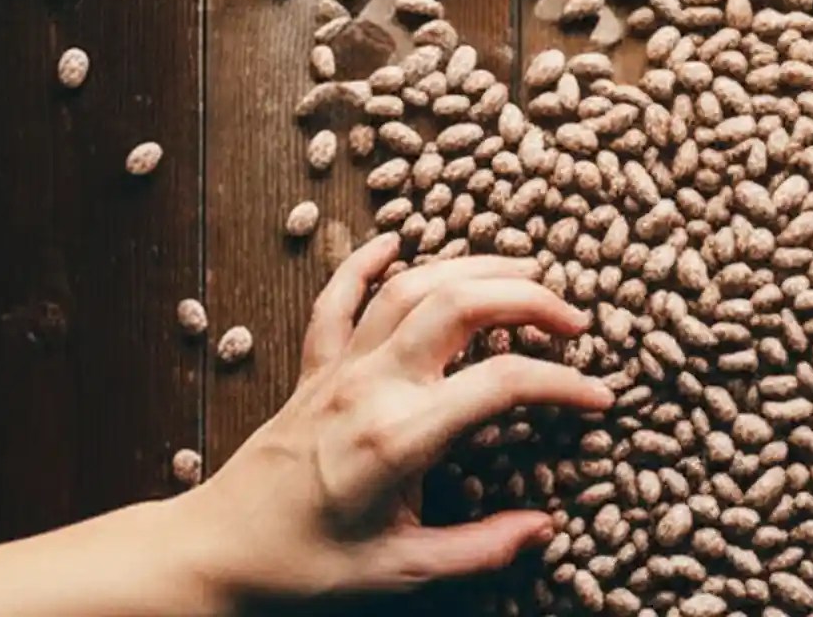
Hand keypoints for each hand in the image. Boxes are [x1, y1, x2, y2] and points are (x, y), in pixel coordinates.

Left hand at [180, 232, 613, 602]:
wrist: (214, 552)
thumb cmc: (303, 567)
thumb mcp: (400, 570)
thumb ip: (479, 548)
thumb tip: (544, 528)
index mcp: (400, 437)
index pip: (502, 384)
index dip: (562, 383)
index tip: (599, 397)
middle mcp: (371, 386)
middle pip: (459, 305)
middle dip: (526, 297)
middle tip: (571, 318)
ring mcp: (338, 370)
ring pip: (408, 287)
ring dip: (469, 267)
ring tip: (522, 270)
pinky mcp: (312, 370)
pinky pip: (337, 300)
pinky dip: (365, 263)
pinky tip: (396, 241)